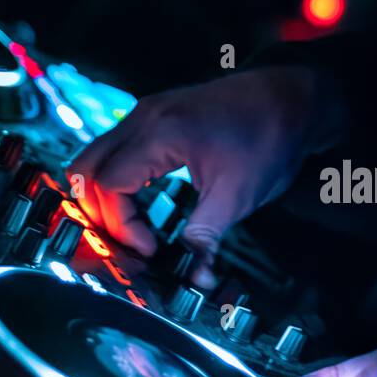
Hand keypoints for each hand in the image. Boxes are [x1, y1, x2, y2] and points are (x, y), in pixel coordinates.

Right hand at [68, 66, 339, 285]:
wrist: (291, 97)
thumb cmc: (268, 138)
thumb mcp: (237, 197)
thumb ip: (205, 240)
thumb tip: (196, 280)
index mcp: (158, 134)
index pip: (106, 185)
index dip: (120, 226)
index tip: (150, 249)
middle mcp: (142, 118)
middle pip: (85, 169)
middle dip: (98, 214)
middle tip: (129, 243)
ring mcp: (145, 113)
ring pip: (94, 157)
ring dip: (102, 196)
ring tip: (132, 228)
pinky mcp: (154, 116)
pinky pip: (114, 149)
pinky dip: (115, 179)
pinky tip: (141, 204)